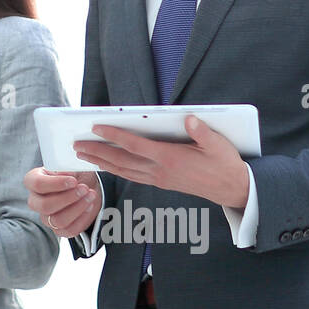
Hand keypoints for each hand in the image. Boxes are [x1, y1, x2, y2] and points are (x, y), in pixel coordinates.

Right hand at [24, 167, 100, 237]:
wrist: (86, 187)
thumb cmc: (74, 175)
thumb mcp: (71, 166)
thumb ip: (66, 169)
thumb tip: (66, 174)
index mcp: (33, 181)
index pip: (37, 184)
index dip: (56, 184)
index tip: (73, 181)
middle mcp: (36, 201)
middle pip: (44, 205)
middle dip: (68, 198)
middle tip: (84, 188)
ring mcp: (46, 217)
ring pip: (58, 220)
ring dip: (78, 208)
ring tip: (90, 195)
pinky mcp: (59, 229)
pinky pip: (70, 230)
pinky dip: (83, 218)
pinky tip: (90, 205)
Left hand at [74, 115, 248, 208]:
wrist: (232, 190)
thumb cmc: (225, 164)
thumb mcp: (218, 145)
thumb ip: (201, 132)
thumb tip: (189, 119)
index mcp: (170, 158)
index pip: (135, 145)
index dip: (114, 136)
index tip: (96, 128)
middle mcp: (160, 171)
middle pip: (121, 161)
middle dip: (97, 152)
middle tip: (76, 146)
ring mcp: (159, 179)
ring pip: (123, 171)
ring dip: (102, 163)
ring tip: (83, 156)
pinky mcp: (161, 183)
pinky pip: (132, 176)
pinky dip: (116, 171)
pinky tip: (107, 166)